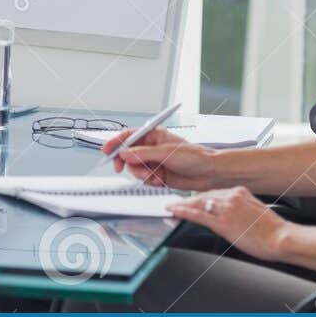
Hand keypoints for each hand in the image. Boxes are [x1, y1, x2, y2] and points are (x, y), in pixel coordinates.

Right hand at [105, 127, 222, 189]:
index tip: (106, 151)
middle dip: (128, 163)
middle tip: (122, 168)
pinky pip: (144, 179)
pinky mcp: (158, 174)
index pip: (128, 136)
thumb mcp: (166, 153)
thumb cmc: (194, 156)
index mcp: (153, 135)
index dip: (115, 143)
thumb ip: (143, 154)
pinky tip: (160, 180)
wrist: (208, 173)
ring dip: (141, 174)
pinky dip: (149, 181)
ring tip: (154, 175)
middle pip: (128, 154)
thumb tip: (125, 154)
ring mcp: (154, 161)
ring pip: (135, 168)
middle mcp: (151, 148)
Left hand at [169, 187, 291, 263]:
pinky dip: (183, 212)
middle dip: (189, 201)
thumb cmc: (274, 231)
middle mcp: (232, 196)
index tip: (192, 200)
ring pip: (198, 203)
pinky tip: (174, 212)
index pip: (215, 193)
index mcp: (241, 192)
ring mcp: (226, 208)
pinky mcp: (223, 221)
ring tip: (170, 207)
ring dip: (182, 205)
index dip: (200, 198)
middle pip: (204, 196)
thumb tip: (233, 216)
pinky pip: (198, 215)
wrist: (282, 238)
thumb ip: (242, 210)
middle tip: (175, 203)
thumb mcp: (256, 214)